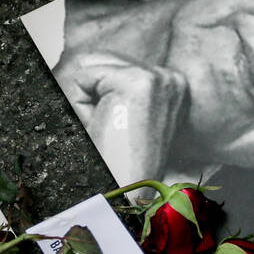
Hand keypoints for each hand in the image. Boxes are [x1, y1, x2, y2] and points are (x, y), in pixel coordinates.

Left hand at [61, 57, 188, 183]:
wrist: (127, 194)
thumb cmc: (121, 161)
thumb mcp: (122, 114)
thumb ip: (114, 84)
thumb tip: (86, 59)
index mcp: (172, 85)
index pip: (115, 65)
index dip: (102, 97)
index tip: (120, 129)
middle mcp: (170, 77)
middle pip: (102, 60)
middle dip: (93, 95)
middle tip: (112, 131)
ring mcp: (157, 77)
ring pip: (91, 67)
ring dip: (87, 102)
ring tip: (109, 130)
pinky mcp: (138, 83)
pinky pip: (83, 77)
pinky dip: (81, 106)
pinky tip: (104, 128)